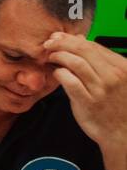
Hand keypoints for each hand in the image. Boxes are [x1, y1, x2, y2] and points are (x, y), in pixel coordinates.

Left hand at [44, 32, 126, 151]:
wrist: (122, 131)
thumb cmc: (115, 104)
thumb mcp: (114, 78)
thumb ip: (97, 60)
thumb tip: (78, 39)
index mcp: (121, 67)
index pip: (94, 45)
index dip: (72, 39)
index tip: (59, 38)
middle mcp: (113, 76)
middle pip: (84, 50)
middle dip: (62, 44)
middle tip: (49, 44)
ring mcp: (100, 89)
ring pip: (76, 63)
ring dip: (59, 56)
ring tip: (50, 57)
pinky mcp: (88, 101)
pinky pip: (70, 81)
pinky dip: (60, 73)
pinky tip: (56, 73)